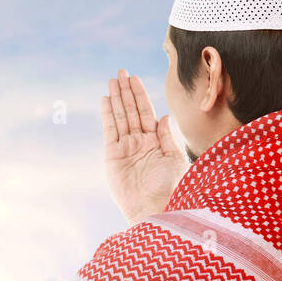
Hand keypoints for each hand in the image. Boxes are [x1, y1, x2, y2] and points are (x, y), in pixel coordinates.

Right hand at [102, 70, 187, 224]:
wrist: (156, 209)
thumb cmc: (171, 188)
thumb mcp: (174, 158)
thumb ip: (167, 136)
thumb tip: (163, 116)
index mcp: (155, 142)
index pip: (146, 113)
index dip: (140, 95)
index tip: (134, 78)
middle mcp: (139, 143)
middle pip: (131, 111)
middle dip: (126, 91)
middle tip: (121, 71)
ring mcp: (125, 149)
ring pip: (120, 117)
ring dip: (116, 98)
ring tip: (112, 80)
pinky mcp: (112, 156)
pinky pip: (110, 130)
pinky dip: (108, 115)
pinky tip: (106, 99)